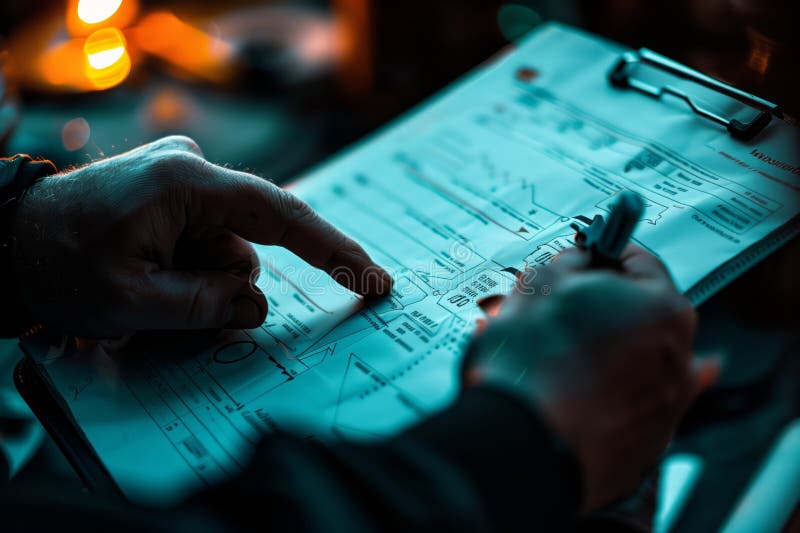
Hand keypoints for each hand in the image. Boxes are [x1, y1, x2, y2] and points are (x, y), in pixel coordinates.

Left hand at [12, 136, 391, 336]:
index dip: (332, 250)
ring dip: (199, 282)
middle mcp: (191, 169)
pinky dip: (190, 271)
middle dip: (222, 285)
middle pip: (247, 245)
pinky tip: (148, 273)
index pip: (280, 215)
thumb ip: (204, 306)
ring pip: (226, 252)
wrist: (6, 239)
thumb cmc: (55, 263)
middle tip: (167, 305)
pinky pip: (207, 243)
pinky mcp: (174, 194)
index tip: (372, 279)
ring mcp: (182, 178)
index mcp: (185, 183)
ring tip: (144, 287)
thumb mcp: (129, 302)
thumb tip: (255, 302)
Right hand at [464, 246, 717, 511]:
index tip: (589, 256)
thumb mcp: (540, 283)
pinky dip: (614, 394)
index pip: (640, 261)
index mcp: (661, 308)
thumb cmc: (532, 362)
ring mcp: (667, 405)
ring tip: (561, 353)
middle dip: (606, 304)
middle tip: (565, 305)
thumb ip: (570, 264)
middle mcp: (678, 357)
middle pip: (642, 313)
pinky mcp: (647, 443)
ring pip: (639, 360)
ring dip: (611, 350)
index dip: (606, 253)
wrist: (521, 443)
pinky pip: (632, 404)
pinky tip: (595, 390)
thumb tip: (579, 264)